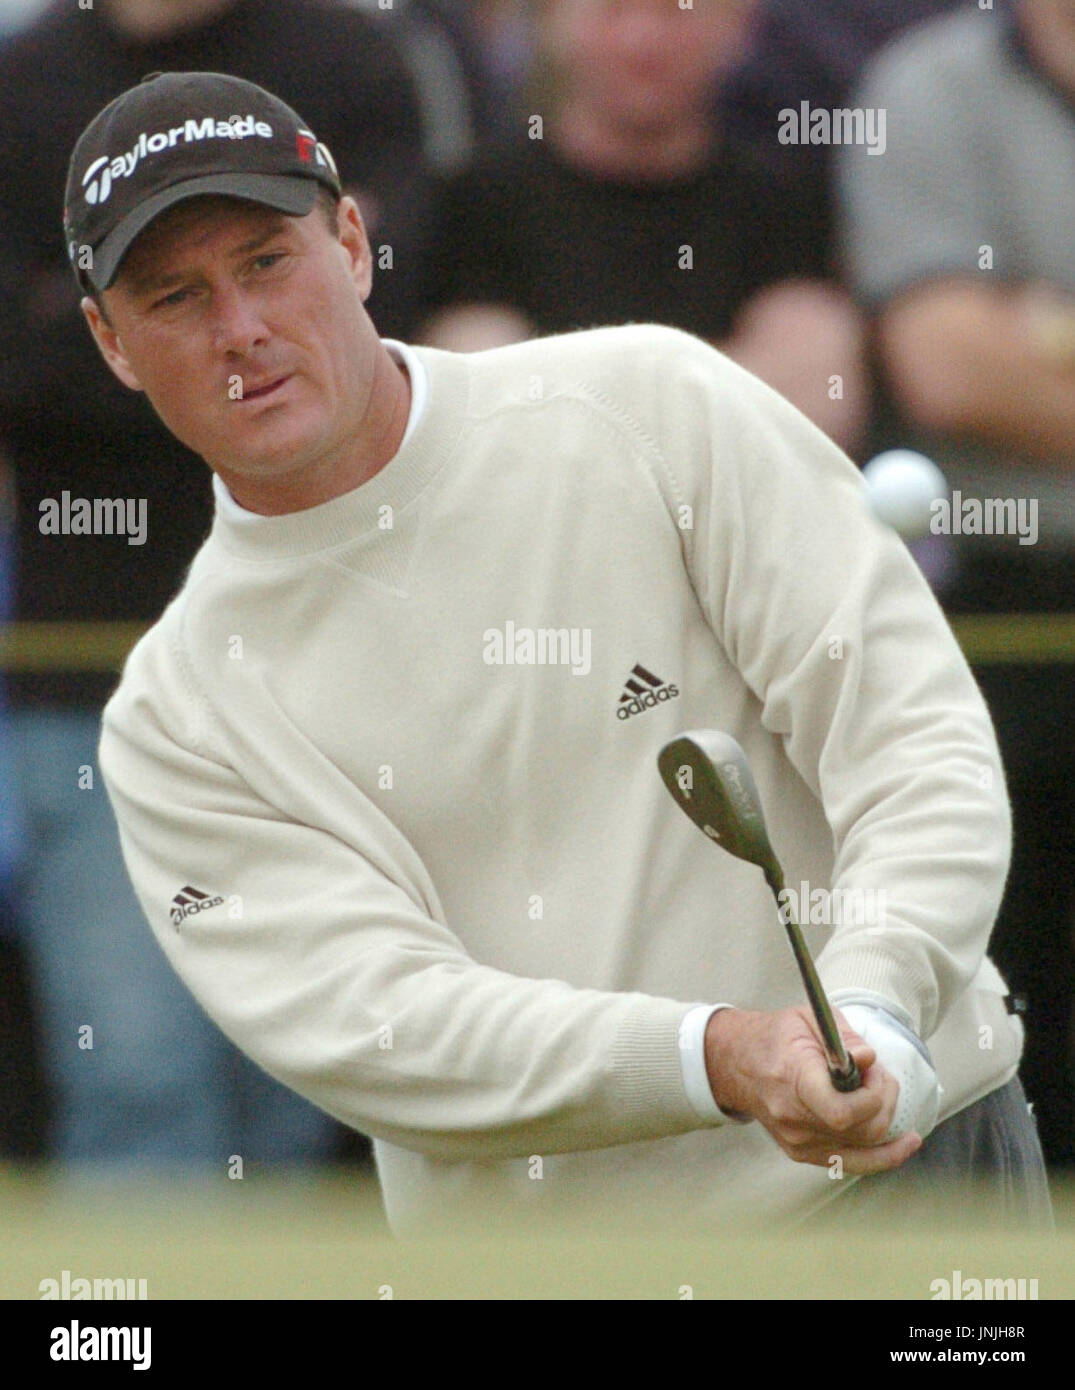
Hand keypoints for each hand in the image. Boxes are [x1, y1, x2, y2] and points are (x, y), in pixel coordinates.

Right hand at [704, 1005, 922, 1174]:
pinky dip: (883, 1155)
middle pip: (863, 1129)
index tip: (872, 1070)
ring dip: (884, 1116)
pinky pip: (853, 1163)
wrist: (736, 1065)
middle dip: (885, 1099)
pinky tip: (904, 1144)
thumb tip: (869, 1059)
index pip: (841, 1111)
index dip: (871, 1096)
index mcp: (794, 1080)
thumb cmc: (774, 1037)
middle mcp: (795, 1118)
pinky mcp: (802, 1153)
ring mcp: (798, 1141)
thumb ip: (845, 1037)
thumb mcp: (808, 1017)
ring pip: (865, 1147)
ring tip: (878, 1091)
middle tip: (877, 1073)